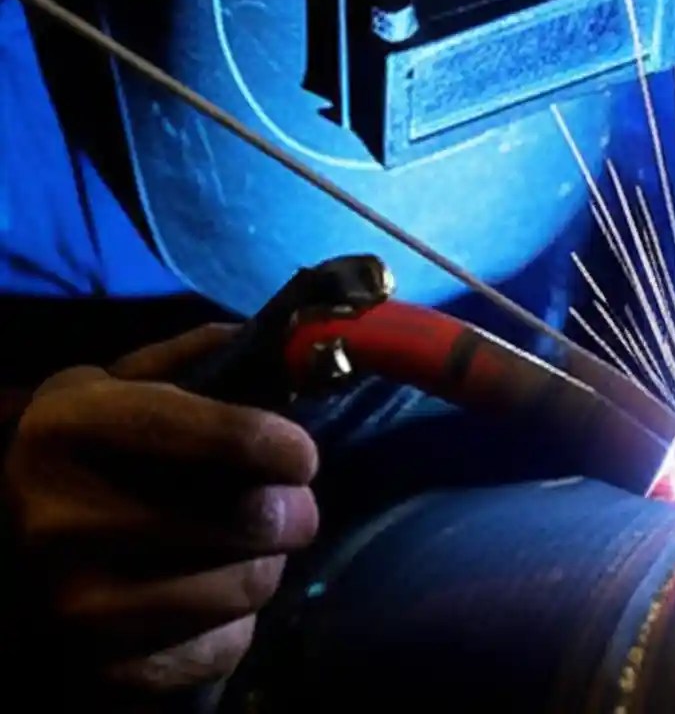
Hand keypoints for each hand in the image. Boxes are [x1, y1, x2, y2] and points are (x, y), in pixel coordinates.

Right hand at [2, 325, 319, 700]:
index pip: (207, 433)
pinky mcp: (104, 672)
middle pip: (248, 518)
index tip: (302, 455)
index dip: (276, 443)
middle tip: (290, 505)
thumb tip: (289, 344)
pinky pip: (227, 646)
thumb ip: (194, 361)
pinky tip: (206, 600)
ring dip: (267, 565)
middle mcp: (59, 520)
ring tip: (244, 551)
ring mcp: (75, 606)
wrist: (1, 561)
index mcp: (67, 431)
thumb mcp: (111, 390)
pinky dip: (236, 624)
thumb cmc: (79, 460)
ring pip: (249, 584)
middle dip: (293, 509)